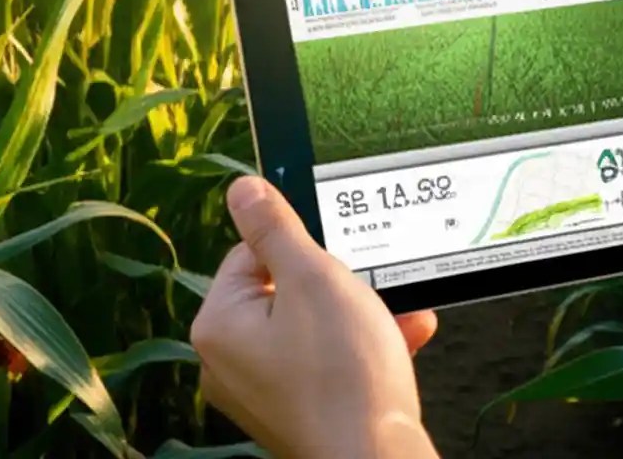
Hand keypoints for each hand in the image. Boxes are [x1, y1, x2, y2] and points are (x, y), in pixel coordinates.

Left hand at [190, 177, 439, 458]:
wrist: (378, 458)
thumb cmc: (345, 373)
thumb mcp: (313, 277)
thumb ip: (276, 228)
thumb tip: (242, 189)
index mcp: (219, 325)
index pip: (251, 255)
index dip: (301, 250)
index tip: (337, 261)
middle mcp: (230, 363)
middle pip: (284, 292)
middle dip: (340, 285)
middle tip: (370, 289)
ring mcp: (264, 393)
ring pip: (314, 328)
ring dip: (361, 315)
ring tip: (398, 314)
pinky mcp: (299, 412)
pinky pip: (328, 364)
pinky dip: (364, 349)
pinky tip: (403, 338)